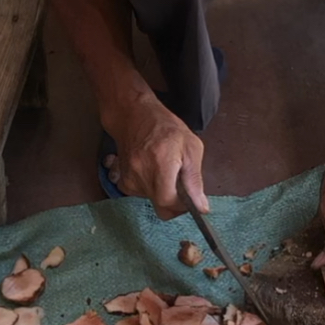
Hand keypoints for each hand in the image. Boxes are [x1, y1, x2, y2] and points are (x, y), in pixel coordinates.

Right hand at [106, 97, 208, 219]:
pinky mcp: (123, 182)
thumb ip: (194, 180)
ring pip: (153, 202)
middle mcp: (141, 174)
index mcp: (161, 164)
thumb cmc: (166, 128)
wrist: (133, 116)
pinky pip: (143, 196)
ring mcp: (129, 179)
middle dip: (175, 203)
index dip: (182, 207)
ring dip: (163, 193)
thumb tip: (201, 206)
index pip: (168, 202)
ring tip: (165, 170)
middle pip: (161, 207)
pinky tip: (153, 171)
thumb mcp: (191, 147)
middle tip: (181, 186)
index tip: (191, 201)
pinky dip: (152, 189)